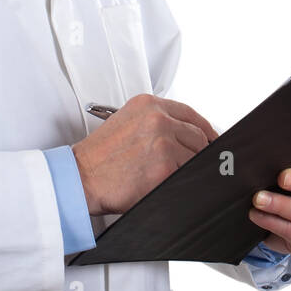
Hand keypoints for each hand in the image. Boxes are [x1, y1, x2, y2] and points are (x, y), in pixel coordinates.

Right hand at [72, 94, 217, 215]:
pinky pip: (187, 175)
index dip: (204, 130)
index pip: (190, 114)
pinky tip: (164, 184)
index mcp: (148, 105)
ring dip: (186, 169)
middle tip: (188, 165)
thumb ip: (156, 123)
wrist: (79, 178)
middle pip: (198, 136)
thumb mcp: (126, 123)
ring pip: (195, 157)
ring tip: (166, 176)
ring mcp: (162, 142)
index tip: (210, 141)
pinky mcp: (164, 167)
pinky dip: (180, 182)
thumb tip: (186, 134)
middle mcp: (157, 119)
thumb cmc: (98, 157)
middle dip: (197, 153)